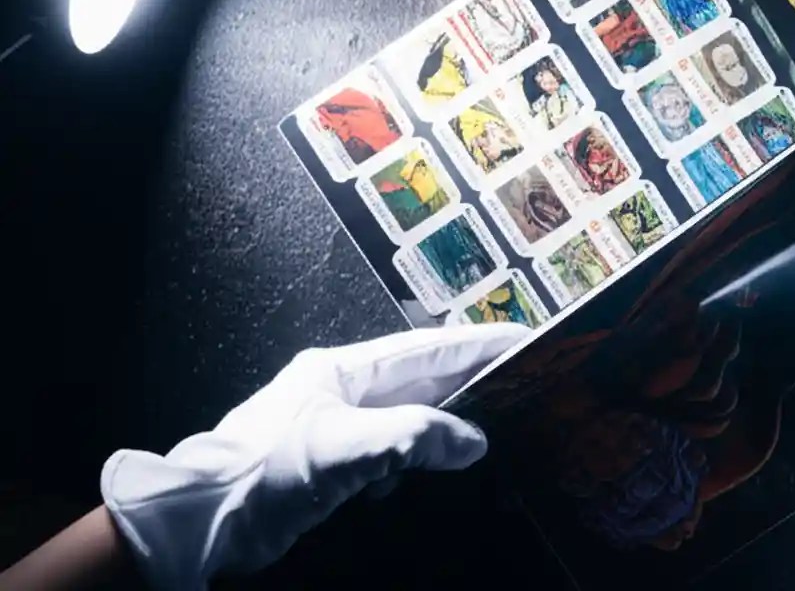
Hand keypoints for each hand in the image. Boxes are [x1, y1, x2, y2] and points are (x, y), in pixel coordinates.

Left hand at [100, 323, 527, 588]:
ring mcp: (336, 428)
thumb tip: (474, 442)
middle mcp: (343, 391)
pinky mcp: (330, 466)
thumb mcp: (342, 449)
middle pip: (422, 380)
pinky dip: (418, 461)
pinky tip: (436, 477)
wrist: (198, 521)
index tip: (527, 340)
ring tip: (497, 429)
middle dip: (473, 382)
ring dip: (448, 424)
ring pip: (408, 418)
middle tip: (527, 384)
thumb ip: (411, 438)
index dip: (479, 344)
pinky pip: (390, 454)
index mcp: (344, 370)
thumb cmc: (262, 473)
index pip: (428, 349)